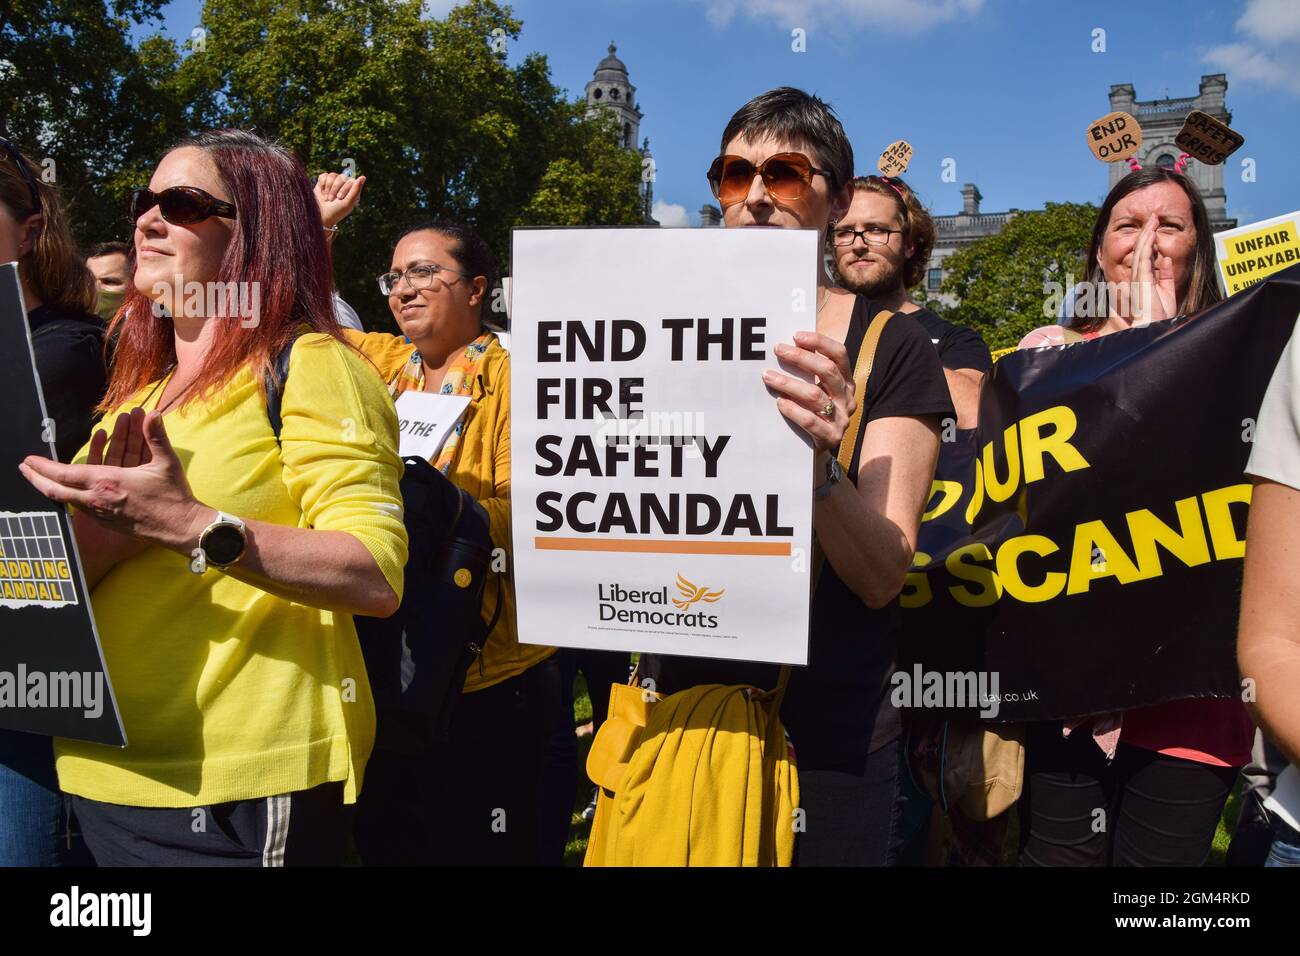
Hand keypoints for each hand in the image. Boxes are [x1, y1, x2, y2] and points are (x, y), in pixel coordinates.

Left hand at [19, 410, 207, 552]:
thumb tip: (154, 413)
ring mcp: (101, 513)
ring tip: (44, 475)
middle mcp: (98, 499)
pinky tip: (71, 490)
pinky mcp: (108, 522)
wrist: (181, 528)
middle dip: (36, 478)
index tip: (29, 459)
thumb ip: (156, 436)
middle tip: (24, 467)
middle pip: (55, 490)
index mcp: (108, 482)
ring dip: (54, 485)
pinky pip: (81, 506)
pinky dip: (72, 494)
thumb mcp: (166, 463)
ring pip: (66, 500)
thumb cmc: (173, 496)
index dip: (43, 466)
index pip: (64, 473)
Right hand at [314, 172, 365, 229]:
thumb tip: (363, 177)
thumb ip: (356, 190)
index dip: (344, 189)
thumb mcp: (348, 202)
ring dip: (328, 187)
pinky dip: (322, 184)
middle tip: (332, 199)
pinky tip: (322, 192)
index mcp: (352, 190)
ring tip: (326, 198)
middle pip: (341, 177)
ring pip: (333, 175)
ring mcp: (334, 183)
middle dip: (335, 189)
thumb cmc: (336, 211)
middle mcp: (344, 185)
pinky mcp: (324, 182)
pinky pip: (324, 175)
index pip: (351, 181)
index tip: (339, 198)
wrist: (321, 215)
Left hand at [762, 330, 856, 455]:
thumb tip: (783, 346)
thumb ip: (807, 372)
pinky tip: (780, 403)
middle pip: (827, 371)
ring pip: (815, 395)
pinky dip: (794, 410)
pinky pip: (811, 421)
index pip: (839, 355)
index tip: (796, 336)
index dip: (820, 342)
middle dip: (801, 357)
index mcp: (846, 381)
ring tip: (768, 376)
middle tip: (778, 350)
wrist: (815, 452)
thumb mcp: (816, 390)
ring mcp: (841, 418)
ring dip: (789, 383)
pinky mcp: (831, 437)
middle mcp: (847, 398)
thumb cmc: (811, 413)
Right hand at [1126, 213, 1175, 326]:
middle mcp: (1137, 278)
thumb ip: (1165, 275)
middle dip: (1147, 234)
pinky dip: (1147, 245)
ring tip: (1152, 220)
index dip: (1149, 242)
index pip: (1145, 257)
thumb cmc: (1158, 318)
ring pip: (1141, 252)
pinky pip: (1143, 259)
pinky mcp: (1140, 280)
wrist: (1152, 330)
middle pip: (1141, 251)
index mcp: (1143, 281)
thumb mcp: (1167, 292)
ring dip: (1147, 234)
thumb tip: (1166, 258)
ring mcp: (1137, 278)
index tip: (1153, 228)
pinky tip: (1151, 234)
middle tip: (1152, 218)